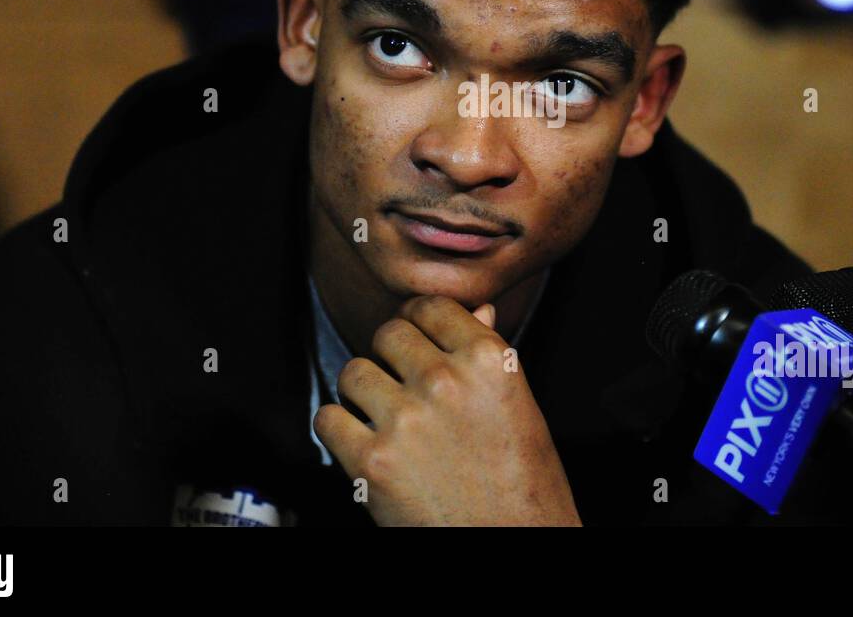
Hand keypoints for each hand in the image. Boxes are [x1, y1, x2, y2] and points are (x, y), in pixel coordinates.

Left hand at [313, 295, 580, 525]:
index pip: (432, 307)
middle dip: (389, 355)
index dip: (417, 318)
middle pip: (388, 334)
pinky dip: (337, 430)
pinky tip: (359, 442)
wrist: (512, 545)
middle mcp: (445, 381)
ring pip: (353, 372)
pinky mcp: (372, 462)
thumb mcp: (521, 409)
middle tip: (399, 381)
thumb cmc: (525, 487)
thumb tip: (476, 311)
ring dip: (362, 392)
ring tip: (380, 415)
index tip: (413, 332)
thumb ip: (489, 356)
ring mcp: (405, 420)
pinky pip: (327, 419)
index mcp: (487, 361)